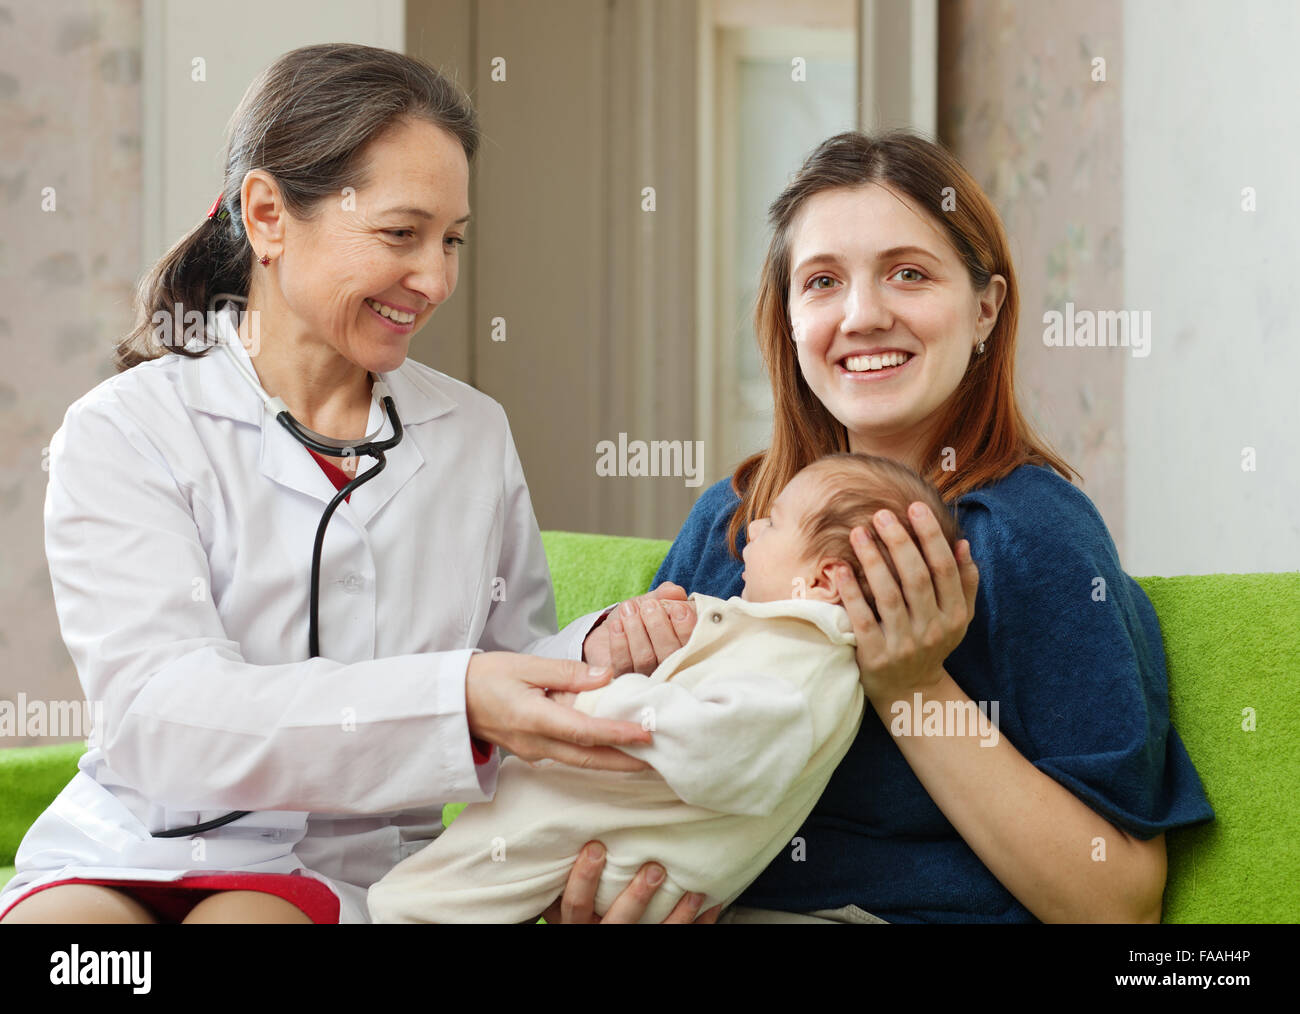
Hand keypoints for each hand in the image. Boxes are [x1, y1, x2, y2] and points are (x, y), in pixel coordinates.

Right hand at [465, 653, 652, 771]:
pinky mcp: (532, 752)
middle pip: (588, 759)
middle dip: (625, 762)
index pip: (585, 732)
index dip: (618, 735)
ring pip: (580, 762)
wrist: (451, 700)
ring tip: (643, 757)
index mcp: (534, 718)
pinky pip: (569, 756)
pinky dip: (594, 755)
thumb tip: (606, 677)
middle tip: (658, 760)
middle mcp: (535, 743)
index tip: (646, 735)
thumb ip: (567, 672)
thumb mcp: (525, 665)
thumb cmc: (485, 677)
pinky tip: (611, 748)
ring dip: (612, 761)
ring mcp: (533, 752)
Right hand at [539, 841, 722, 923]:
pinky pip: (677, 938)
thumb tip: (561, 833)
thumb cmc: (581, 914)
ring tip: (691, 892)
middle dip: (637, 896)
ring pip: (653, 933)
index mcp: (578, 922)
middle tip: (654, 869)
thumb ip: (561, 877)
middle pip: (618, 920)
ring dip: (675, 914)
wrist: (601, 937)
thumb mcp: (565, 901)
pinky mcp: (655, 944)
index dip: (584, 877)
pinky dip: (697, 921)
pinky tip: (709, 903)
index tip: (596, 846)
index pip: (576, 903)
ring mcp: (630, 939)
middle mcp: (602, 933)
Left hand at [582, 582, 697, 675]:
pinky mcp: (625, 678)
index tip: (678, 608)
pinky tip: (617, 625)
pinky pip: (623, 665)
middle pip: (670, 655)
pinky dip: (619, 643)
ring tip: (628, 608)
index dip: (686, 628)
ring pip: (645, 659)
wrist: (614, 628)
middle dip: (659, 628)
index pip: (693, 644)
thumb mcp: (654, 600)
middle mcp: (671, 667)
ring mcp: (648, 676)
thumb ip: (666, 595)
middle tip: (650, 606)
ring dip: (636, 631)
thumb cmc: (640, 615)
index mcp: (686, 647)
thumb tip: (675, 592)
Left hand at [834, 503, 979, 707]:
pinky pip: (862, 619)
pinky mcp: (875, 656)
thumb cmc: (932, 643)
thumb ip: (964, 582)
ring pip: (889, 595)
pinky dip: (852, 593)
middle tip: (882, 514)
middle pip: (917, 578)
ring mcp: (903, 644)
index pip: (944, 569)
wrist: (911, 693)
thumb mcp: (958, 618)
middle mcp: (932, 629)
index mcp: (954, 616)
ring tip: (859, 532)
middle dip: (900, 542)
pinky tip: (841, 568)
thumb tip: (962, 544)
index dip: (931, 536)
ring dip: (874, 560)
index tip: (915, 508)